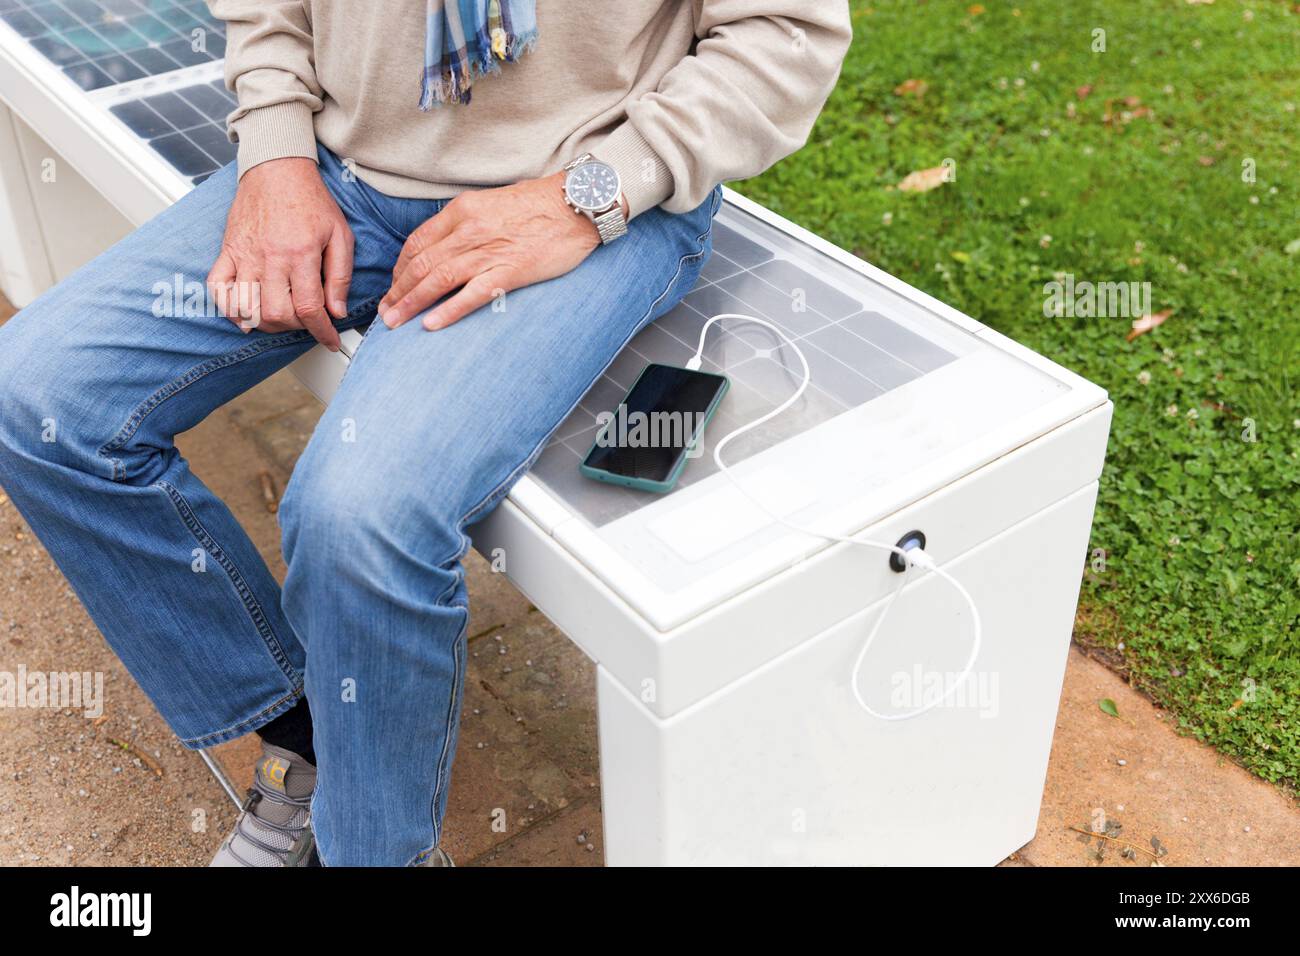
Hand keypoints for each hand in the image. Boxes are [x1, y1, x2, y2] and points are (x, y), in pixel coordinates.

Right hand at [207, 157, 353, 350]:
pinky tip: (246, 315)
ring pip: (248, 308)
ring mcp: (244, 255)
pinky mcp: (227, 250)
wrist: (277, 168)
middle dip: (296, 328)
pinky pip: (217, 288)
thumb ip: (340, 276)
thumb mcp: (340, 235)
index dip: (322, 332)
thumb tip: (337, 312)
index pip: (309, 308)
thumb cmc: (310, 200)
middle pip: (277, 314)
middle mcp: (270, 257)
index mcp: (300, 253)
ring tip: (283, 318)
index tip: (330, 340)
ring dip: (267, 323)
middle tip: (307, 321)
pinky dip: (229, 308)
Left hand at [379, 171, 620, 330]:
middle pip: (420, 264)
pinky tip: (431, 324)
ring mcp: (488, 252)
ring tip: (395, 322)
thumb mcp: (491, 203)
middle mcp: (469, 230)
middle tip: (385, 313)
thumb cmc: (539, 205)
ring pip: (437, 280)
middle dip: (397, 291)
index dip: (400, 268)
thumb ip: (466, 223)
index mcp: (462, 211)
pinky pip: (471, 295)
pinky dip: (448, 311)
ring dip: (411, 304)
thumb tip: (446, 247)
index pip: (418, 242)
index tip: (394, 286)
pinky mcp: (509, 272)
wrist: (576, 206)